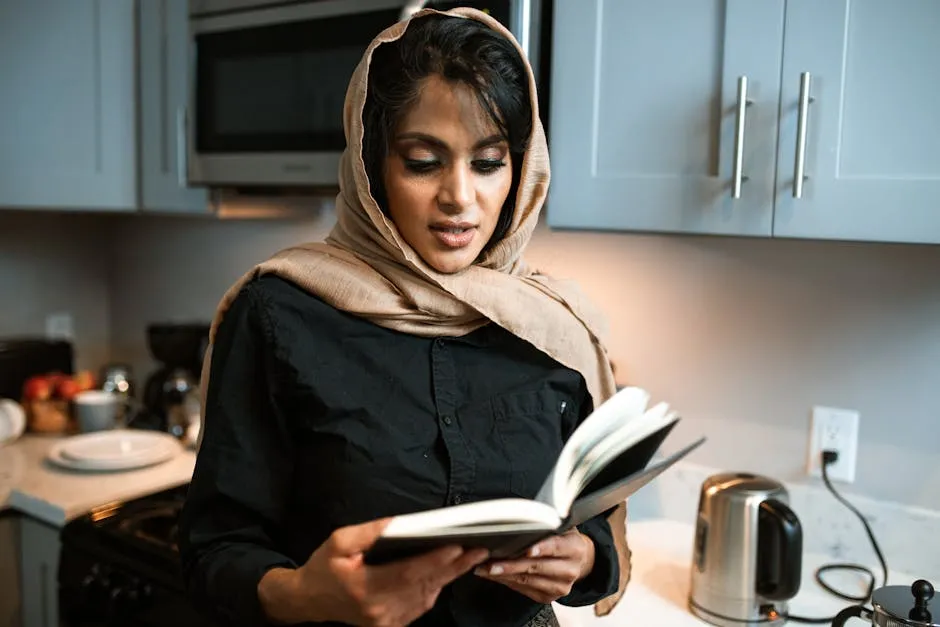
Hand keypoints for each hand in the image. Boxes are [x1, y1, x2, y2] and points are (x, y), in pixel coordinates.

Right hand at [259, 518, 488, 626]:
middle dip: (454, 567)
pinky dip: (435, 589)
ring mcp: (386, 622)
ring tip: (470, 557)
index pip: (409, 573)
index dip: (435, 560)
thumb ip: (370, 533)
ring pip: (426, 599)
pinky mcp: (390, 626)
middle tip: (479, 549)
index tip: (457, 546)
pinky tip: (446, 573)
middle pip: (424, 586)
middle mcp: (379, 610)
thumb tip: (399, 523)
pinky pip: (420, 608)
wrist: (309, 600)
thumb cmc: (325, 566)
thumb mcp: (340, 541)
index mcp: (365, 587)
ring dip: (448, 578)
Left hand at [473, 528, 594, 603]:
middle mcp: (570, 570)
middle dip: (512, 565)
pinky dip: (506, 581)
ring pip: (527, 580)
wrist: (577, 560)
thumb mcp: (561, 526)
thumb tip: (525, 518)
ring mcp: (560, 587)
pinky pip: (523, 589)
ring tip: (485, 568)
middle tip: (492, 562)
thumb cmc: (563, 538)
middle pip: (537, 567)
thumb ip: (548, 523)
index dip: (542, 548)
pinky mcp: (549, 597)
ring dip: (503, 574)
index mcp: (575, 549)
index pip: (557, 547)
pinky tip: (494, 575)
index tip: (527, 549)